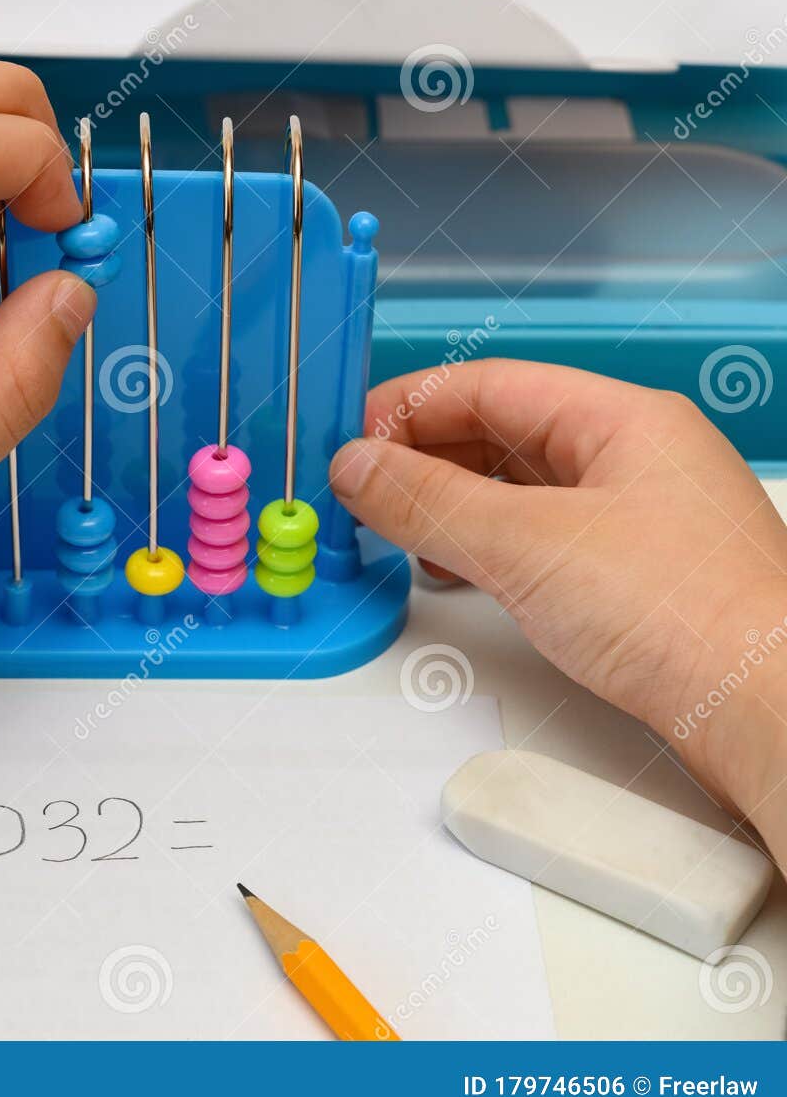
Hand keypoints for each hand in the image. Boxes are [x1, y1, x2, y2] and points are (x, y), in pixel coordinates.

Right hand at [329, 359, 786, 862]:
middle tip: (359, 491)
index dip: (409, 404)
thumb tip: (358, 468)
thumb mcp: (527, 544)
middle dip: (421, 457)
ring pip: (516, 491)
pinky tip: (453, 574)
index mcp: (624, 421)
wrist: (771, 712)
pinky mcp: (631, 583)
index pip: (489, 384)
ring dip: (447, 506)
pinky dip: (482, 550)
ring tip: (394, 533)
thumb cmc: (691, 617)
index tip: (351, 441)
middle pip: (500, 433)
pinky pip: (536, 542)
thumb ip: (428, 501)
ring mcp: (636, 523)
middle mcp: (633, 462)